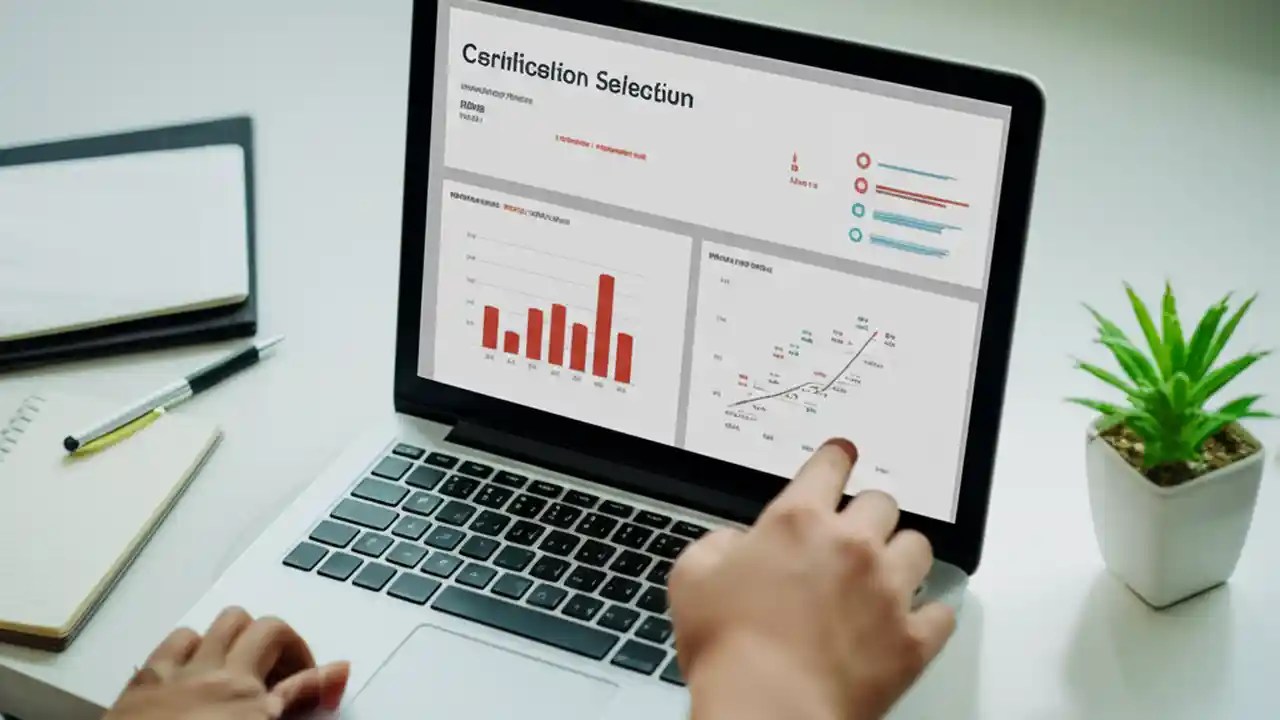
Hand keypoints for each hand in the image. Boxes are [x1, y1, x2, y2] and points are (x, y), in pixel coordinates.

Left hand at [104, 607, 349, 719]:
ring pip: (213, 626)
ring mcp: (173, 676)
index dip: (310, 666)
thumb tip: (338, 672)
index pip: (291, 653)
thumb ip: (296, 699)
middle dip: (273, 645)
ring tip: (238, 673)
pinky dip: (188, 650)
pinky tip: (192, 677)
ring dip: (232, 641)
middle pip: (254, 626)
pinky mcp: (139, 686)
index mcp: (247, 697)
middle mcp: (213, 676)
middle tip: (277, 681)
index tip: (315, 685)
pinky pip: (171, 644)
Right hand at [669, 438, 955, 719]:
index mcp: (796, 522)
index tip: (843, 456)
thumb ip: (718, 545)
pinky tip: (910, 618)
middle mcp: (850, 546)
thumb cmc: (728, 649)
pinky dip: (928, 613)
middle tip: (852, 533)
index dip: (836, 458)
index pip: (829, 467)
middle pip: (882, 503)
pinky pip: (941, 612)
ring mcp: (887, 592)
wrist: (766, 710)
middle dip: (867, 514)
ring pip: (918, 547)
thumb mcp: (691, 578)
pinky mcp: (911, 639)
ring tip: (884, 572)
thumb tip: (736, 544)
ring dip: (900, 554)